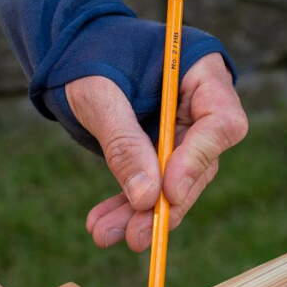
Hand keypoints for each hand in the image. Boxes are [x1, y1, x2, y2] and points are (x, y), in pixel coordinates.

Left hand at [66, 52, 247, 251]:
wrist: (66, 50)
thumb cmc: (84, 54)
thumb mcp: (97, 93)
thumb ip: (123, 141)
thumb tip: (147, 198)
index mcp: (200, 71)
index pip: (221, 122)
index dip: (198, 160)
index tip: (168, 194)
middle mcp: (200, 104)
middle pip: (201, 163)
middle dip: (165, 203)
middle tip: (136, 236)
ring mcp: (184, 129)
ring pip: (175, 183)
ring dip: (142, 214)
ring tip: (105, 235)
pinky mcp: (162, 150)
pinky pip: (152, 184)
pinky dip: (127, 207)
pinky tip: (102, 226)